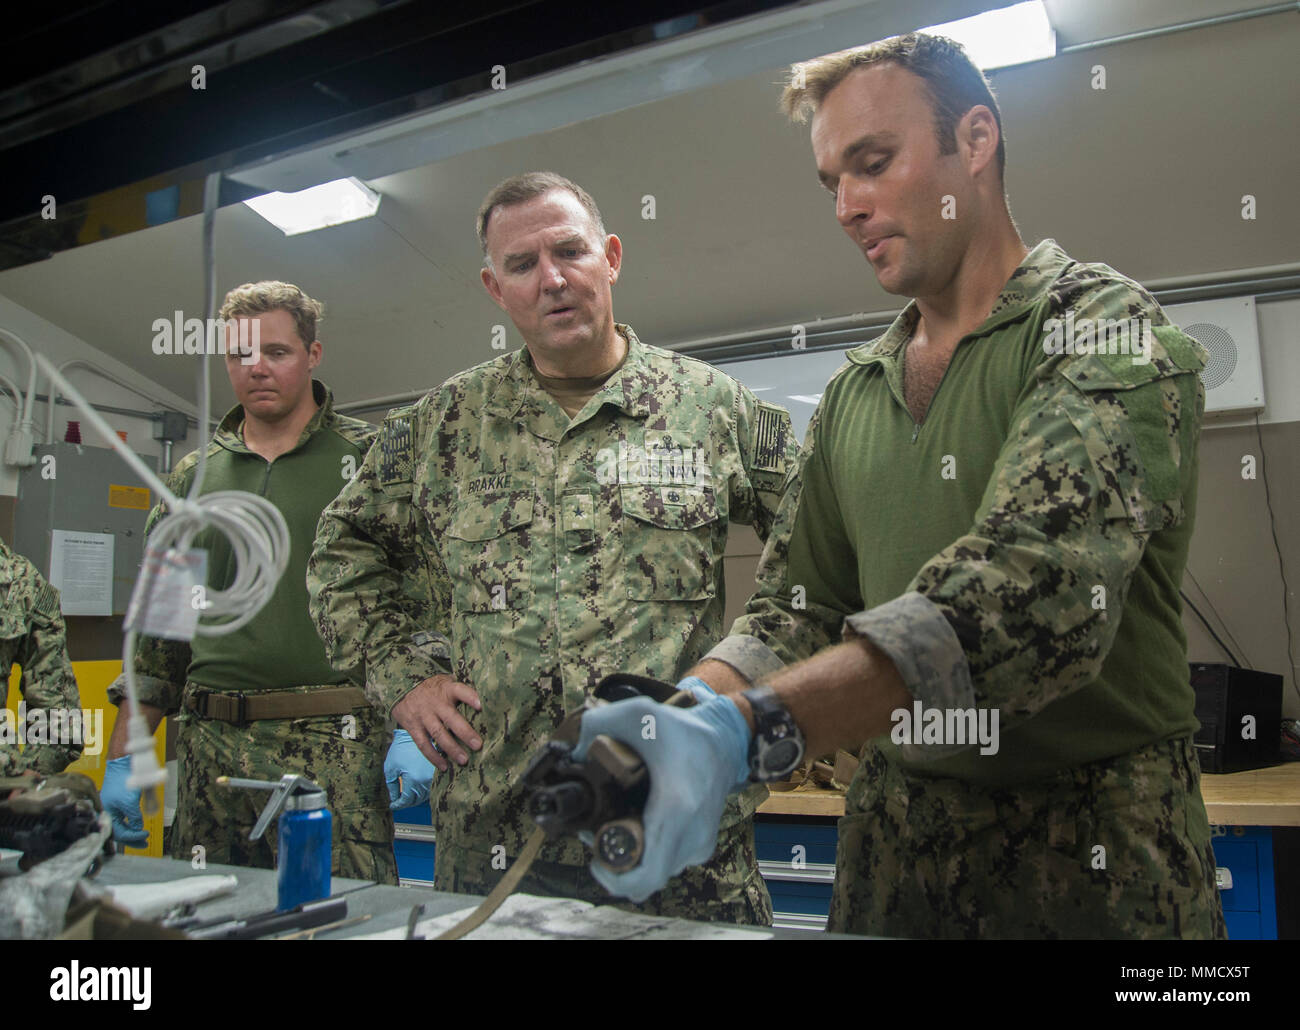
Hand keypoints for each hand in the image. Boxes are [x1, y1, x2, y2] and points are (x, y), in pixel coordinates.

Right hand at [101, 755, 149, 846]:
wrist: (123, 762)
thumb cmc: (124, 780)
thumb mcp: (130, 801)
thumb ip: (133, 817)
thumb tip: (137, 829)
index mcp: (106, 813)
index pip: (118, 833)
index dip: (132, 837)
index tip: (145, 836)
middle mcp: (107, 811)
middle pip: (117, 831)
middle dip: (131, 838)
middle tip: (145, 843)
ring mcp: (111, 806)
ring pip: (119, 825)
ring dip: (131, 832)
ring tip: (142, 837)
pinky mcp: (117, 800)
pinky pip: (121, 817)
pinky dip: (129, 823)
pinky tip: (136, 825)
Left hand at [385, 729, 437, 807]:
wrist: (417, 729)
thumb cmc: (401, 746)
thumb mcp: (391, 765)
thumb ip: (391, 783)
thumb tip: (394, 797)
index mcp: (413, 779)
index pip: (406, 799)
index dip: (399, 804)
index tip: (394, 805)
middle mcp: (426, 779)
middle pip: (418, 799)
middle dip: (409, 802)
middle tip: (402, 802)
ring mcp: (435, 775)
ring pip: (429, 793)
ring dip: (420, 796)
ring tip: (412, 796)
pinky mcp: (441, 769)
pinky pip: (436, 784)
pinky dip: (429, 788)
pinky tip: (423, 789)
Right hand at [391, 675, 482, 771]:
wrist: (402, 686)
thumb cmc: (433, 688)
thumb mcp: (446, 682)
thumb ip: (462, 692)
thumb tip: (488, 702)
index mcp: (447, 689)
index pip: (460, 691)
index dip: (470, 697)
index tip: (481, 705)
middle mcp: (436, 703)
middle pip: (451, 718)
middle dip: (465, 732)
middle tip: (478, 745)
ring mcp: (423, 715)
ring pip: (438, 733)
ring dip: (451, 748)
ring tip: (464, 760)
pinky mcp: (413, 727)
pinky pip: (423, 744)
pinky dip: (433, 757)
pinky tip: (444, 766)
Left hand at [571, 677, 750, 902]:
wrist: (725, 741)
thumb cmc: (683, 730)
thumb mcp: (639, 714)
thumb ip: (597, 723)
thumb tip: (570, 751)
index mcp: (676, 809)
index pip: (645, 875)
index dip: (612, 877)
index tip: (594, 854)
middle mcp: (691, 836)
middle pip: (644, 881)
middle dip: (612, 865)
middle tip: (595, 834)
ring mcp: (699, 845)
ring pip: (654, 874)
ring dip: (629, 860)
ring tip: (611, 827)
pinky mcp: (701, 847)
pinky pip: (666, 865)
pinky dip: (647, 855)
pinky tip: (634, 828)